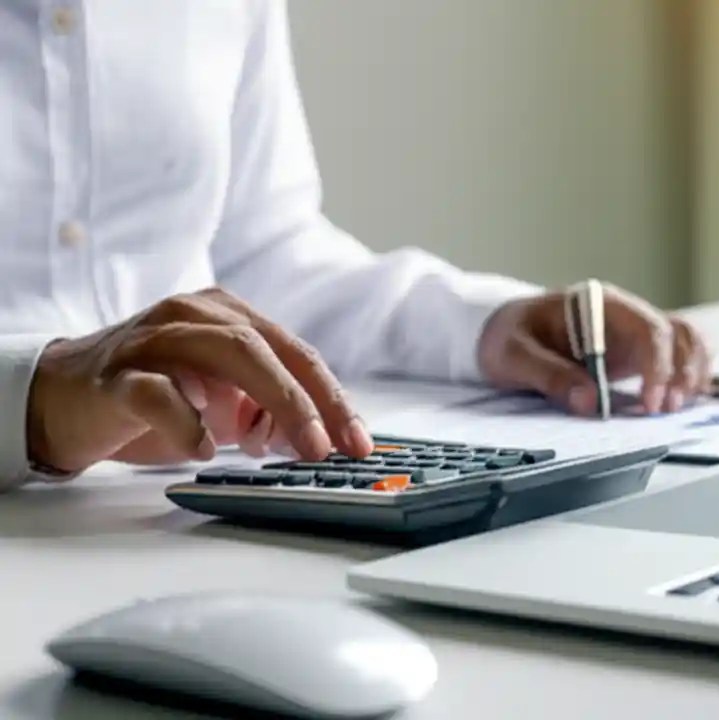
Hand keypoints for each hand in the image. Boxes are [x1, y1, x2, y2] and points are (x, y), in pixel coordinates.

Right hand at [26, 288, 373, 473]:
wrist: (61, 398)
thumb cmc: (153, 396)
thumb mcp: (221, 403)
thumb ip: (267, 412)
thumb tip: (311, 439)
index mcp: (228, 316)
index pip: (296, 352)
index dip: (333, 397)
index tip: (360, 440)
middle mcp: (195, 316)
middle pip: (267, 347)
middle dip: (309, 399)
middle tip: (330, 447)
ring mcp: (154, 340)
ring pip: (226, 354)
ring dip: (268, 402)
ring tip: (287, 449)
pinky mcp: (116, 375)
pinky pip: (159, 392)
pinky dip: (189, 422)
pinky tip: (204, 449)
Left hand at [477, 284, 712, 415]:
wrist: (502, 333)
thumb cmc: (506, 337)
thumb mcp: (513, 354)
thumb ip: (550, 375)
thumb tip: (590, 401)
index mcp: (599, 305)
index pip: (647, 328)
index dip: (657, 365)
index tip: (650, 402)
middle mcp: (624, 314)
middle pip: (675, 333)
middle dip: (679, 373)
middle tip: (666, 410)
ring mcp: (632, 333)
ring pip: (685, 340)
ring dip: (692, 371)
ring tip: (679, 405)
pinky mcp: (635, 353)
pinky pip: (677, 355)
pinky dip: (689, 374)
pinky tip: (684, 399)